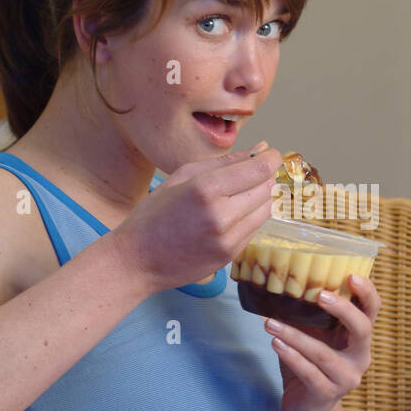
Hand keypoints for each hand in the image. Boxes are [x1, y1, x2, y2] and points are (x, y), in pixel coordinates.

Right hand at [110, 142, 281, 295]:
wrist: (138, 260)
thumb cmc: (154, 215)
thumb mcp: (183, 176)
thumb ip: (225, 161)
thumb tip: (260, 149)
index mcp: (206, 189)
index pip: (259, 170)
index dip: (272, 158)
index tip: (270, 154)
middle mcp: (221, 216)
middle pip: (268, 189)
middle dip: (266, 176)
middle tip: (254, 172)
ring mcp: (228, 239)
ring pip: (266, 210)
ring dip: (262, 197)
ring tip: (241, 192)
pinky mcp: (231, 255)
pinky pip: (255, 228)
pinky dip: (251, 216)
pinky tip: (232, 213)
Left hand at [264, 273, 380, 410]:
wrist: (307, 409)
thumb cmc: (309, 365)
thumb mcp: (313, 337)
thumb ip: (308, 315)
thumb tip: (283, 284)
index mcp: (359, 338)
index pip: (371, 311)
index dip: (367, 293)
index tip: (352, 275)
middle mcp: (360, 357)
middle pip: (362, 329)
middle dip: (343, 309)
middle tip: (319, 294)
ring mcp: (346, 378)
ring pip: (323, 353)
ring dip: (295, 336)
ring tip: (270, 323)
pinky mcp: (327, 394)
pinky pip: (309, 373)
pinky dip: (291, 356)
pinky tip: (275, 344)